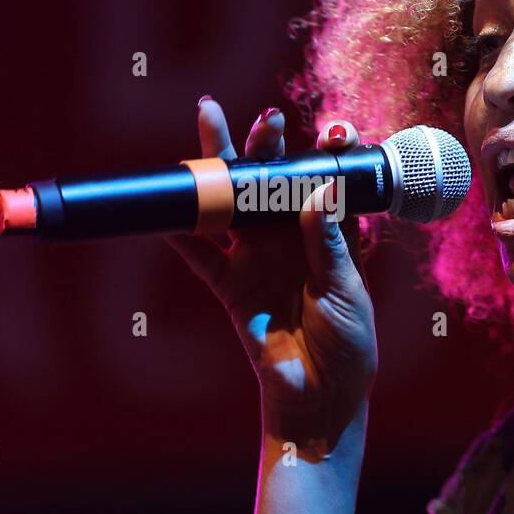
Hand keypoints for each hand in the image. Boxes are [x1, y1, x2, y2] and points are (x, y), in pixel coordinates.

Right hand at [165, 98, 377, 437]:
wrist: (321, 395)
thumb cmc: (348, 342)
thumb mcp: (346, 290)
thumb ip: (326, 243)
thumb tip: (317, 192)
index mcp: (328, 233)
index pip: (327, 182)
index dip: (330, 153)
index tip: (336, 129)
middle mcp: (289, 237)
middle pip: (271, 182)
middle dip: (265, 146)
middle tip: (264, 119)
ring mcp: (257, 258)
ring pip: (232, 203)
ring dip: (219, 168)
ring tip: (208, 122)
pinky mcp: (231, 286)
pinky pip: (201, 256)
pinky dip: (182, 234)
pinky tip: (165, 207)